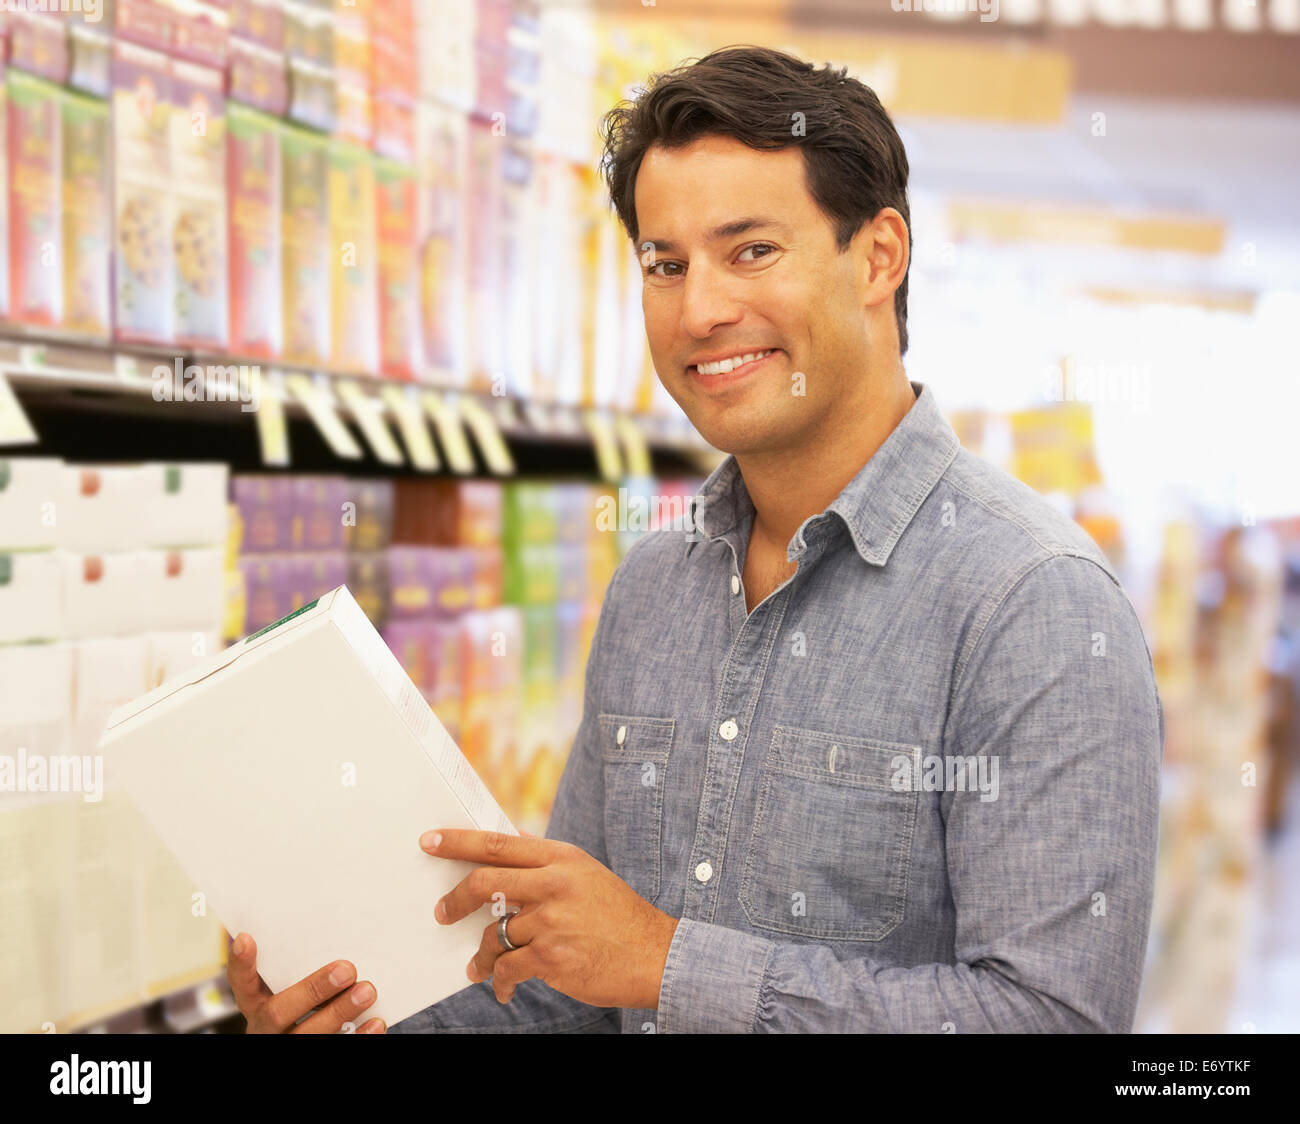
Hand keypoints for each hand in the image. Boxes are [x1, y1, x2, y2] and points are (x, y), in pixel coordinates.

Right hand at [226, 932, 385, 1033]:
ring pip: (309, 1034)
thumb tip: (311, 922)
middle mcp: (267, 1028)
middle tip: (346, 969)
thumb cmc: (298, 1004)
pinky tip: (376, 1021)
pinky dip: (359, 1036)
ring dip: (340, 1012)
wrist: (297, 1037)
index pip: (241, 983)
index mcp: (256, 1004)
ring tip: (367, 990)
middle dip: (313, 990)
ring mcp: (289, 1044)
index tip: (246, 938)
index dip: (242, 964)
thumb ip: (293, 966)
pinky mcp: (314, 1054)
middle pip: (279, 1013)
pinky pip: (336, 1048)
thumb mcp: (284, 987)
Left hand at [420, 830, 678, 1008]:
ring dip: (482, 955)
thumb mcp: (588, 874)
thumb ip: (548, 860)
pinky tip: (504, 988)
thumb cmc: (620, 916)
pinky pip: (507, 968)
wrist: (656, 955)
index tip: (430, 842)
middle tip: (442, 913)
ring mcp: (553, 921)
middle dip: (455, 899)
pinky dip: (500, 981)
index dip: (458, 842)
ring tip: (480, 967)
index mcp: (562, 858)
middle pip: (485, 882)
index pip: (498, 843)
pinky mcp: (552, 957)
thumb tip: (511, 842)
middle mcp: (555, 884)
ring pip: (494, 933)